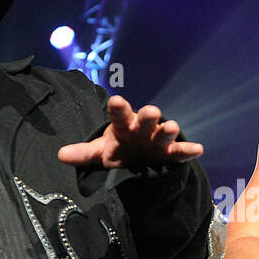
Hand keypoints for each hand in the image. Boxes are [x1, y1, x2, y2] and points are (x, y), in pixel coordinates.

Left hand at [58, 96, 203, 170]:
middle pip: (145, 120)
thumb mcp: (101, 152)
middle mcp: (142, 128)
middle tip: (150, 111)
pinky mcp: (171, 153)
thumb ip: (84, 153)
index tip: (116, 100)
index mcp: (123, 125)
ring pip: (164, 132)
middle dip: (148, 115)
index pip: (119, 115)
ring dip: (168, 129)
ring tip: (172, 126)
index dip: (118, 108)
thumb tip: (60, 155)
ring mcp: (158, 139)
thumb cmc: (121, 149)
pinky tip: (198, 149)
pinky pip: (180, 151)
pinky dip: (189, 150)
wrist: (140, 158)